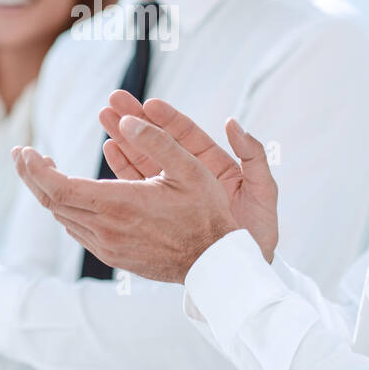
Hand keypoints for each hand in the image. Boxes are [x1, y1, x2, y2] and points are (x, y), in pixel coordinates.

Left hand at [11, 110, 244, 283]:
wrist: (214, 263)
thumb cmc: (205, 213)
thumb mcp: (189, 169)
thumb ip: (156, 140)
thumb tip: (125, 121)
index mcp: (119, 205)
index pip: (59, 187)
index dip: (34, 169)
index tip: (24, 151)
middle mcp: (106, 229)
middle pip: (52, 202)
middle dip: (31, 175)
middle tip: (23, 154)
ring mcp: (107, 246)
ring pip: (62, 216)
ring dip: (48, 191)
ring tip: (44, 167)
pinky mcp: (112, 255)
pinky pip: (77, 229)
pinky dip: (66, 207)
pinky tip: (71, 192)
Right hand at [98, 90, 278, 260]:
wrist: (244, 269)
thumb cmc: (259, 233)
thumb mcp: (263, 192)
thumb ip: (253, 157)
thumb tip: (233, 123)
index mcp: (215, 165)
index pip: (187, 136)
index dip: (167, 119)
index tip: (149, 104)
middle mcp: (191, 175)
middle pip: (159, 141)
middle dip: (137, 120)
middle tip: (115, 99)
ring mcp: (174, 192)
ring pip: (144, 159)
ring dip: (125, 137)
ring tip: (105, 116)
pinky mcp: (161, 210)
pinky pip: (139, 185)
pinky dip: (123, 166)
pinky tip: (110, 148)